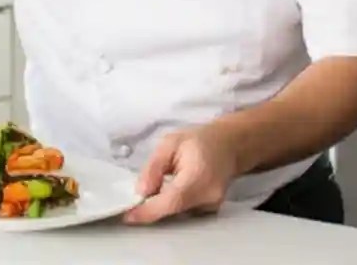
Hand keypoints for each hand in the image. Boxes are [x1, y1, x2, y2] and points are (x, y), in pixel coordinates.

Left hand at [123, 124, 240, 224]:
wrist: (228, 145)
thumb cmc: (198, 140)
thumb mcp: (170, 143)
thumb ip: (154, 167)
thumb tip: (141, 192)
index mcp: (199, 175)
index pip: (172, 200)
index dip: (149, 211)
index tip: (128, 216)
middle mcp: (209, 195)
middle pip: (173, 211)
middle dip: (151, 208)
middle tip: (134, 201)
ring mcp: (212, 205)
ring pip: (178, 213)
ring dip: (161, 206)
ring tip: (157, 187)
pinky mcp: (210, 210)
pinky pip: (185, 212)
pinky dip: (172, 205)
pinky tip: (171, 189)